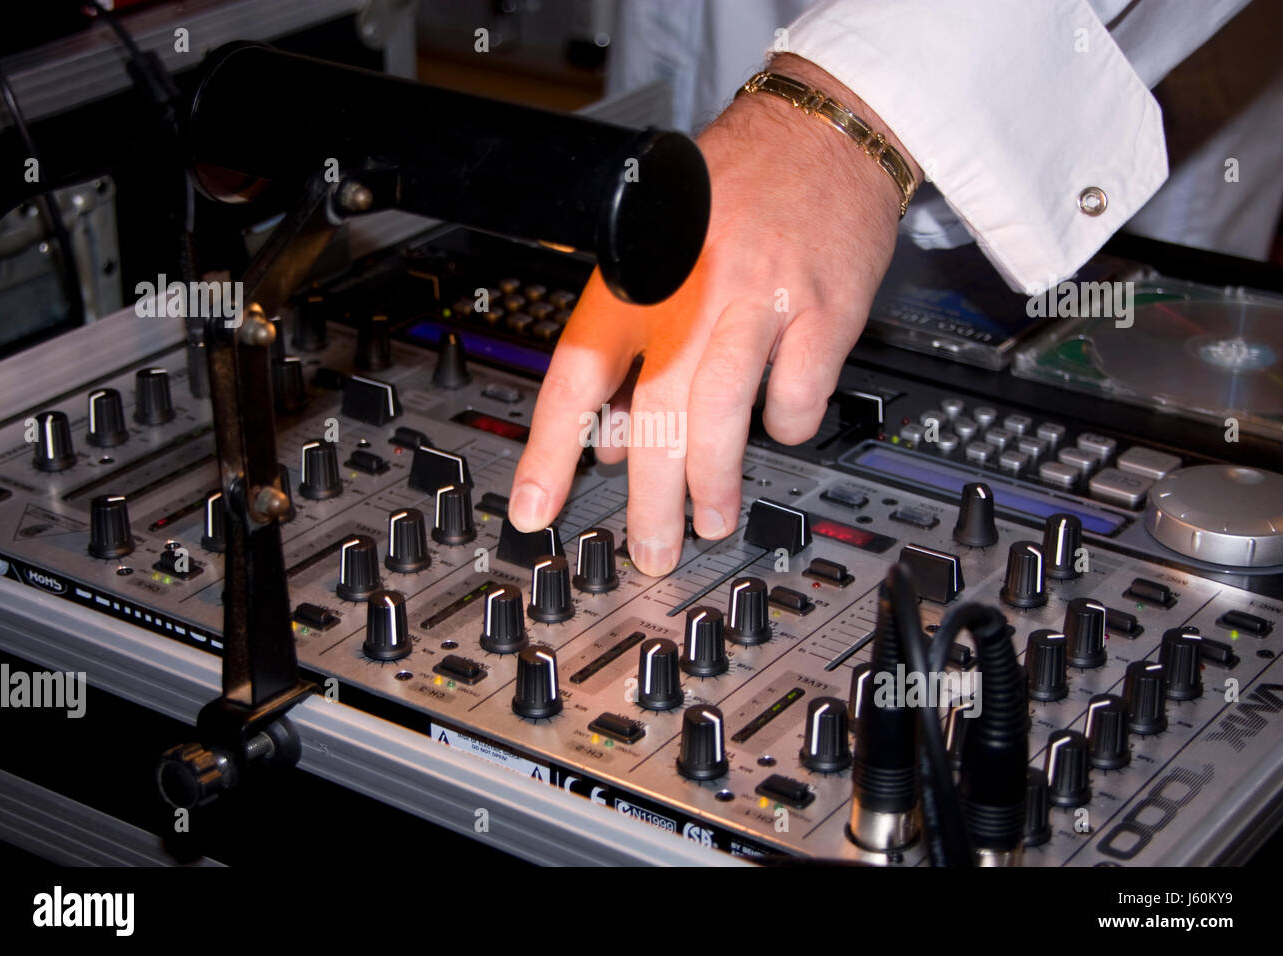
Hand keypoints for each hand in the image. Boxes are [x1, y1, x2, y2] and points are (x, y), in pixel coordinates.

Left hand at [508, 54, 920, 575]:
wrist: (823, 132)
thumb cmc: (736, 194)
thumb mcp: (662, 254)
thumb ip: (634, 347)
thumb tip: (611, 439)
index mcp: (638, 277)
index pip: (576, 374)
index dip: (550, 450)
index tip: (534, 510)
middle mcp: (689, 289)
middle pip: (653, 413)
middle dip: (650, 498)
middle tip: (651, 548)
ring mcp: (756, 299)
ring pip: (719, 413)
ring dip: (713, 483)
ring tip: (712, 521)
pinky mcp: (821, 309)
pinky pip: (797, 394)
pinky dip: (789, 425)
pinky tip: (784, 427)